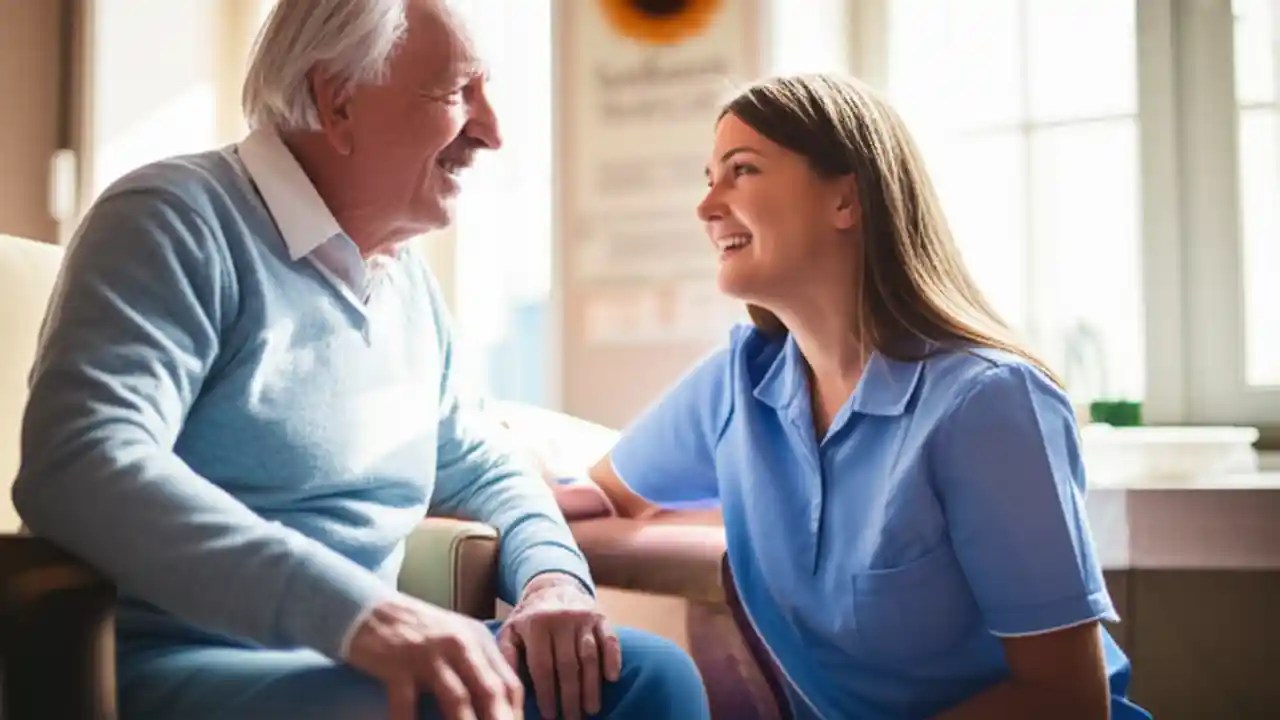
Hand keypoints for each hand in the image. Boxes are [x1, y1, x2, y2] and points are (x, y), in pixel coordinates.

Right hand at [345, 594, 523, 719]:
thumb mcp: (454, 640)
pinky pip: (407, 705)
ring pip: (457, 700)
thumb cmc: (415, 632)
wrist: (368, 608)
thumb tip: (496, 706)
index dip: (515, 716)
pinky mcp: (397, 663)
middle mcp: (460, 644)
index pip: (510, 684)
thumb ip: (476, 666)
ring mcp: (429, 653)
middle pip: (490, 693)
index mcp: (478, 639)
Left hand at [497, 574, 620, 719]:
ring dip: (591, 686)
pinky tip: (612, 679)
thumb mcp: (510, 630)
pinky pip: (610, 639)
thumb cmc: (529, 618)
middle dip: (570, 697)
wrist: (553, 586)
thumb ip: (506, 655)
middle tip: (573, 719)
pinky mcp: (601, 616)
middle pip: (567, 666)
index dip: (546, 694)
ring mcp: (583, 617)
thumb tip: (506, 685)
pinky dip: (613, 658)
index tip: (550, 715)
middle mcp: (561, 619)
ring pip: (589, 657)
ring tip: (591, 709)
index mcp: (536, 624)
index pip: (542, 667)